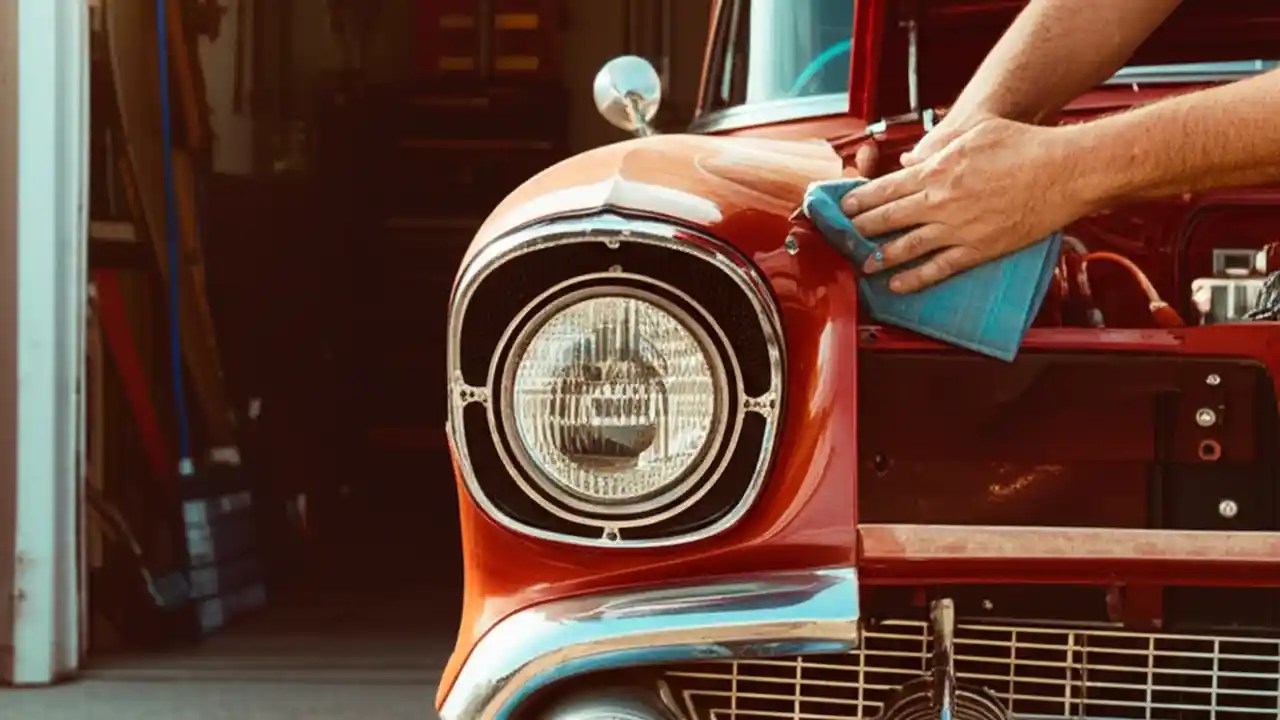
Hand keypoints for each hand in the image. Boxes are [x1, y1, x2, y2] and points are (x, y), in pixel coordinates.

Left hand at [840, 117, 1089, 292]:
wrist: (1063, 172)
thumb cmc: (1023, 145)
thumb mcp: (974, 132)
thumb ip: (937, 146)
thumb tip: (909, 160)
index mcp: (937, 171)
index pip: (885, 188)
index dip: (861, 200)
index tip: (845, 207)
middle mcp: (940, 202)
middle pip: (888, 219)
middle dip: (861, 229)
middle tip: (845, 236)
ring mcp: (957, 229)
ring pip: (906, 247)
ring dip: (880, 257)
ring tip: (863, 263)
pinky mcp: (977, 250)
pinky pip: (938, 269)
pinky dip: (914, 279)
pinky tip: (898, 284)